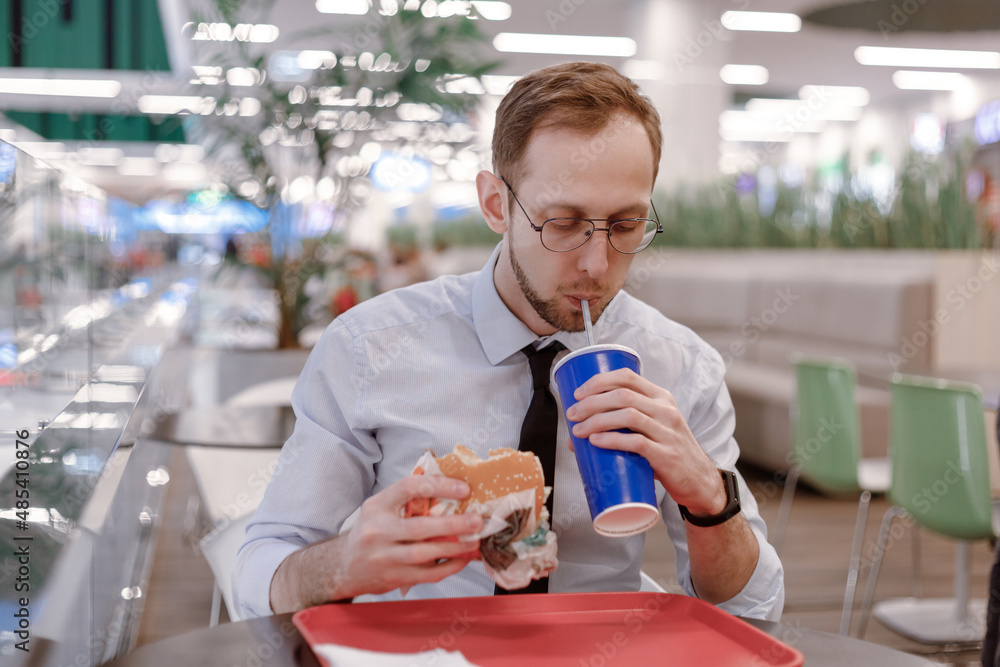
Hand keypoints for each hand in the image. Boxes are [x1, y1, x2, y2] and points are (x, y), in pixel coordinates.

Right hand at [270, 474, 482, 610]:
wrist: (344, 567)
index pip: (409, 488)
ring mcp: (384, 557)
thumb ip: (407, 500)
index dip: (439, 486)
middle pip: (420, 526)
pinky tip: (463, 558)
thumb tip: (451, 492)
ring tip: (475, 540)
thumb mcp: (380, 508)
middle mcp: (378, 531)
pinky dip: (449, 566)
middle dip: (453, 524)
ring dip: (455, 547)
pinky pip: (427, 574)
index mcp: (377, 506)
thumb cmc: (371, 531)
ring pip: (425, 553)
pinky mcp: (393, 577)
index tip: (463, 489)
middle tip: (477, 520)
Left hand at [564, 368, 726, 515]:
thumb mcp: (649, 432)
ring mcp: (668, 432)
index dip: (599, 381)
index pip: (627, 377)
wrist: (699, 482)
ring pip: (627, 416)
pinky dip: (612, 440)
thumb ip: (618, 429)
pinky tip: (596, 441)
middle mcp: (666, 410)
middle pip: (623, 395)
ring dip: (597, 420)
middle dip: (591, 402)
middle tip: (573, 414)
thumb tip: (574, 436)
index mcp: (661, 398)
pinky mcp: (666, 455)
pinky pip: (636, 442)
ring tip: (578, 430)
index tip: (578, 393)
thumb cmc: (667, 453)